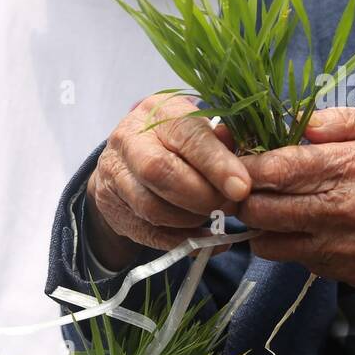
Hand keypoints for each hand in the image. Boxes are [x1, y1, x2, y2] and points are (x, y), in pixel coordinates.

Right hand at [86, 92, 250, 264]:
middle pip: (161, 172)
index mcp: (158, 113)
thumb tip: (241, 166)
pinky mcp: (112, 207)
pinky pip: (150, 233)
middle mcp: (129, 140)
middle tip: (230, 205)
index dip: (216, 164)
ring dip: (192, 219)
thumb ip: (221, 144)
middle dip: (203, 196)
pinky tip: (206, 239)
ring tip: (215, 215)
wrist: (127, 158)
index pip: (187, 136)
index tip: (242, 188)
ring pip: (153, 207)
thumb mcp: (198, 130)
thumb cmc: (175, 141)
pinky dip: (184, 241)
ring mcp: (114, 175)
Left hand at [234, 108, 354, 286]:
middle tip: (250, 184)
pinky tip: (305, 228)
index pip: (271, 168)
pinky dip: (290, 245)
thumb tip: (299, 122)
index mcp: (345, 167)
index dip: (244, 164)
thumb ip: (342, 120)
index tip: (238, 157)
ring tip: (274, 208)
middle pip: (257, 208)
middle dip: (244, 195)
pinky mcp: (340, 271)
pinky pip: (295, 260)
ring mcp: (335, 246)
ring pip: (266, 242)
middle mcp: (334, 210)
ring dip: (261, 225)